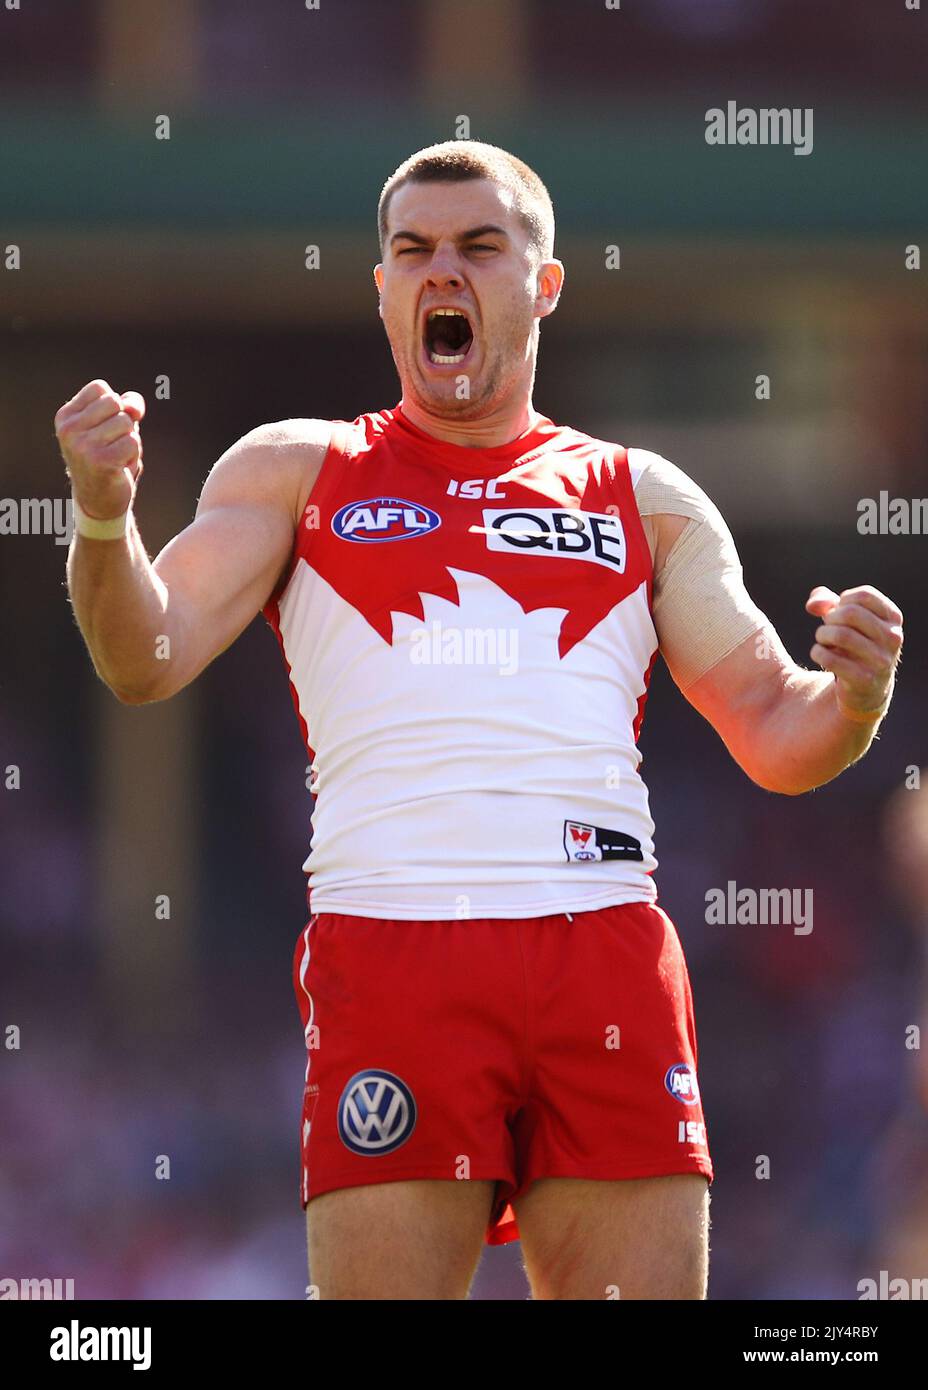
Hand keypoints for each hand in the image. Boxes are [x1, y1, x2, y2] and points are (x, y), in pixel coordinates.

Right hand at [55, 379, 145, 519]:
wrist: (100, 500)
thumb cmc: (108, 458)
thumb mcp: (115, 426)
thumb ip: (127, 406)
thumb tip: (134, 406)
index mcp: (66, 417)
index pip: (100, 388)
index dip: (114, 405)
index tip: (104, 428)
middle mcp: (69, 429)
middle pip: (115, 402)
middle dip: (123, 423)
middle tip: (112, 445)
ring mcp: (82, 445)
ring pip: (126, 422)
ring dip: (129, 440)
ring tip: (116, 456)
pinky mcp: (100, 461)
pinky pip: (132, 442)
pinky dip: (133, 455)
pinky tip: (120, 467)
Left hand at [806, 584, 902, 717]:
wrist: (866, 687)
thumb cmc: (854, 643)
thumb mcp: (843, 618)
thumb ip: (826, 601)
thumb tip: (813, 606)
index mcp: (893, 618)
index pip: (864, 596)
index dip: (843, 600)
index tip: (840, 612)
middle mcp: (893, 638)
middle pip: (850, 613)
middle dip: (830, 618)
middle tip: (827, 627)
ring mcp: (881, 660)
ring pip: (841, 635)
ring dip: (822, 634)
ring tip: (822, 640)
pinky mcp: (865, 680)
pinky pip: (831, 659)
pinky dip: (817, 653)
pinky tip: (820, 655)